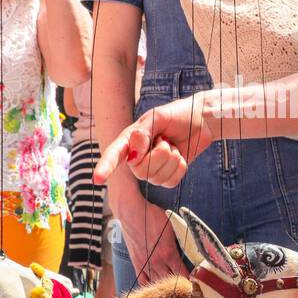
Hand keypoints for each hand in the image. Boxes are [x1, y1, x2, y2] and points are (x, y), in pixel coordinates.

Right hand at [94, 95, 214, 188]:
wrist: (200, 122)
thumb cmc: (176, 115)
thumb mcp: (158, 116)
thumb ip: (143, 132)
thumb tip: (133, 153)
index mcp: (129, 139)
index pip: (114, 154)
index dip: (105, 166)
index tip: (98, 178)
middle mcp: (137, 157)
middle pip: (140, 171)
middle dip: (159, 155)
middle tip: (165, 139)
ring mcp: (152, 169)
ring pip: (157, 177)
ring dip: (172, 158)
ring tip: (172, 144)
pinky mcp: (166, 177)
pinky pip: (171, 182)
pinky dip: (180, 167)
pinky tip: (180, 155)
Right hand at [111, 183, 188, 284]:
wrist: (131, 213)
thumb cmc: (152, 216)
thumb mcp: (171, 226)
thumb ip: (178, 240)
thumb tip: (188, 247)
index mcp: (169, 253)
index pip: (182, 274)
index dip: (190, 281)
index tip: (195, 284)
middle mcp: (157, 262)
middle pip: (170, 282)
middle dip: (179, 287)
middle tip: (187, 291)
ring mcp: (146, 264)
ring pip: (157, 283)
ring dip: (166, 288)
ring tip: (173, 292)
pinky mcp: (136, 263)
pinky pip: (143, 281)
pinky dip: (150, 286)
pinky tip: (156, 288)